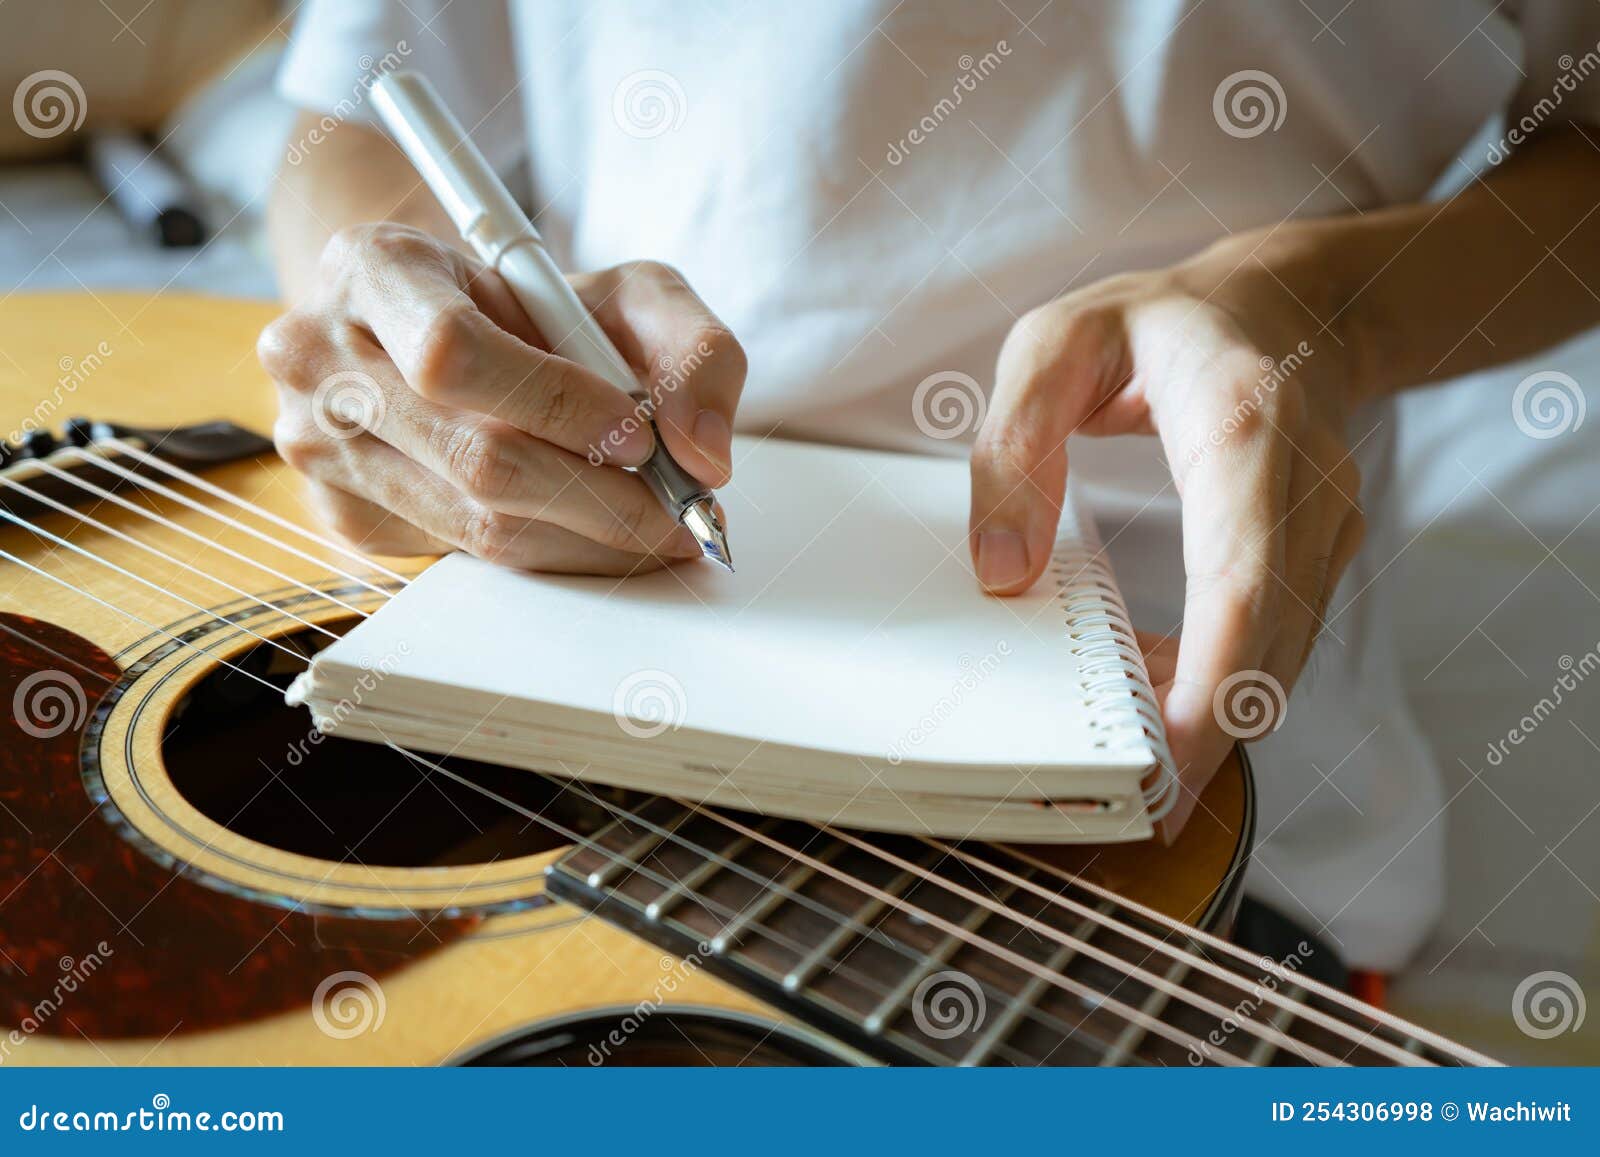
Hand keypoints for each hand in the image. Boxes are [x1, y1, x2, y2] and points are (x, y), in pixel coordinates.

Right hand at [258, 223, 744, 573]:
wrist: (445, 333)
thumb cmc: (535, 308)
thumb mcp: (627, 292)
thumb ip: (693, 349)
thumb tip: (704, 454)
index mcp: (372, 266)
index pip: (455, 353)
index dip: (558, 405)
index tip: (641, 436)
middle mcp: (320, 354)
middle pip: (477, 457)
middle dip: (604, 496)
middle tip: (682, 510)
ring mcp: (317, 443)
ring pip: (477, 524)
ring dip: (587, 537)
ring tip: (655, 525)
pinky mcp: (343, 512)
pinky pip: (465, 556)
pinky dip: (551, 553)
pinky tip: (592, 531)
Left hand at [971, 244, 1364, 836]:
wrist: (1278, 310)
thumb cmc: (1154, 325)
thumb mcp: (1052, 346)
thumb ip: (1013, 448)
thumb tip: (1001, 573)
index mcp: (1243, 426)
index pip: (1244, 575)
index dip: (1215, 678)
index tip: (1171, 759)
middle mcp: (1307, 488)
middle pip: (1273, 641)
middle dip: (1210, 734)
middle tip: (1136, 805)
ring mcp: (1325, 530)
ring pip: (1282, 657)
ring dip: (1212, 719)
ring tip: (1131, 764)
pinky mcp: (1317, 561)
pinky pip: (1274, 643)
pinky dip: (1219, 685)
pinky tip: (1151, 693)